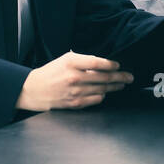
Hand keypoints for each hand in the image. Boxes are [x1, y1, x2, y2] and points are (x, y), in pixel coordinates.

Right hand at [15, 52, 132, 110]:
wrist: (33, 90)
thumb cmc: (50, 73)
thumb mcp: (65, 60)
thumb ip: (83, 60)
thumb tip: (103, 62)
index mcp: (71, 63)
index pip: (97, 63)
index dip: (111, 64)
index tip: (118, 65)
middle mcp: (74, 77)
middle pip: (103, 77)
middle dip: (120, 77)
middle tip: (129, 76)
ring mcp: (75, 92)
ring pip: (102, 89)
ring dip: (114, 87)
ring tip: (121, 84)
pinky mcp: (75, 103)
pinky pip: (95, 99)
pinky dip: (102, 95)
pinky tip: (106, 92)